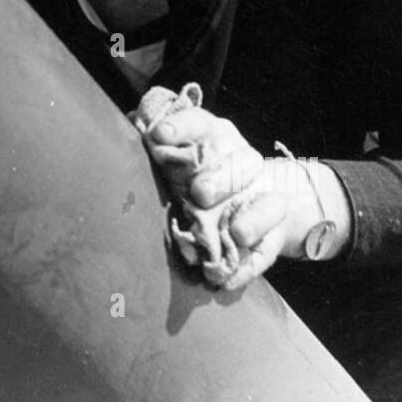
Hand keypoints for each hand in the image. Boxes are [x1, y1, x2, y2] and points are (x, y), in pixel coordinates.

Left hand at [134, 85, 350, 289]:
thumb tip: (128, 131)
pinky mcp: (273, 235)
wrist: (248, 203)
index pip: (200, 123)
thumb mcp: (176, 160)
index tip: (160, 135)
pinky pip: (266, 250)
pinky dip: (248, 266)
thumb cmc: (196, 175)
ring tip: (236, 233)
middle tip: (201, 193)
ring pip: (268, 204)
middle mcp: (243, 164)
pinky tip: (227, 279)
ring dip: (252, 219)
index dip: (182, 126)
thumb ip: (159, 152)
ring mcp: (263, 199)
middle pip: (242, 163)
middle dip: (221, 177)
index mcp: (213, 138)